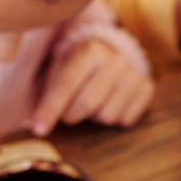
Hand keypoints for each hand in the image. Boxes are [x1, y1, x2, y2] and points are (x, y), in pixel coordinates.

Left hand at [32, 39, 155, 135]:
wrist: (111, 52)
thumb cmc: (77, 67)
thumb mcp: (59, 69)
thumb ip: (46, 94)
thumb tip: (33, 125)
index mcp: (89, 50)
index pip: (66, 85)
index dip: (50, 110)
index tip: (38, 130)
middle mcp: (114, 59)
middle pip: (86, 106)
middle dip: (71, 115)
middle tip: (69, 110)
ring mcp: (133, 73)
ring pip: (106, 117)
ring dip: (94, 116)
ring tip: (94, 99)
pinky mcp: (147, 88)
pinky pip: (125, 120)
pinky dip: (115, 117)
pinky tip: (111, 101)